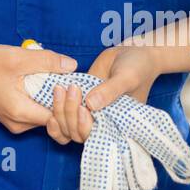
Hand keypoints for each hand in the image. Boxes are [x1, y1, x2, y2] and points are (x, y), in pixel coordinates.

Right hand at [0, 44, 77, 134]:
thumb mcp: (17, 57)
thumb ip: (47, 61)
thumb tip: (73, 66)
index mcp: (20, 112)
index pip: (58, 119)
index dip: (69, 104)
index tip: (73, 85)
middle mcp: (18, 124)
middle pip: (53, 120)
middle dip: (63, 102)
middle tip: (68, 80)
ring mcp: (13, 122)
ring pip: (43, 116)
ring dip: (52, 99)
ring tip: (55, 78)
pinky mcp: (11, 116)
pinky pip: (34, 111)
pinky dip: (41, 99)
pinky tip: (42, 82)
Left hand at [45, 44, 160, 145]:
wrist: (131, 52)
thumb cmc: (137, 68)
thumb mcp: (127, 78)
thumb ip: (110, 91)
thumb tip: (90, 104)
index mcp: (116, 124)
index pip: (96, 137)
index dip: (85, 127)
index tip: (83, 109)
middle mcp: (101, 121)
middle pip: (76, 132)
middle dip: (70, 115)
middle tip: (72, 90)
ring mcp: (88, 110)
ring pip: (67, 123)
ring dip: (60, 110)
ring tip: (61, 88)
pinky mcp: (79, 98)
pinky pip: (62, 109)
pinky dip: (55, 105)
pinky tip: (53, 93)